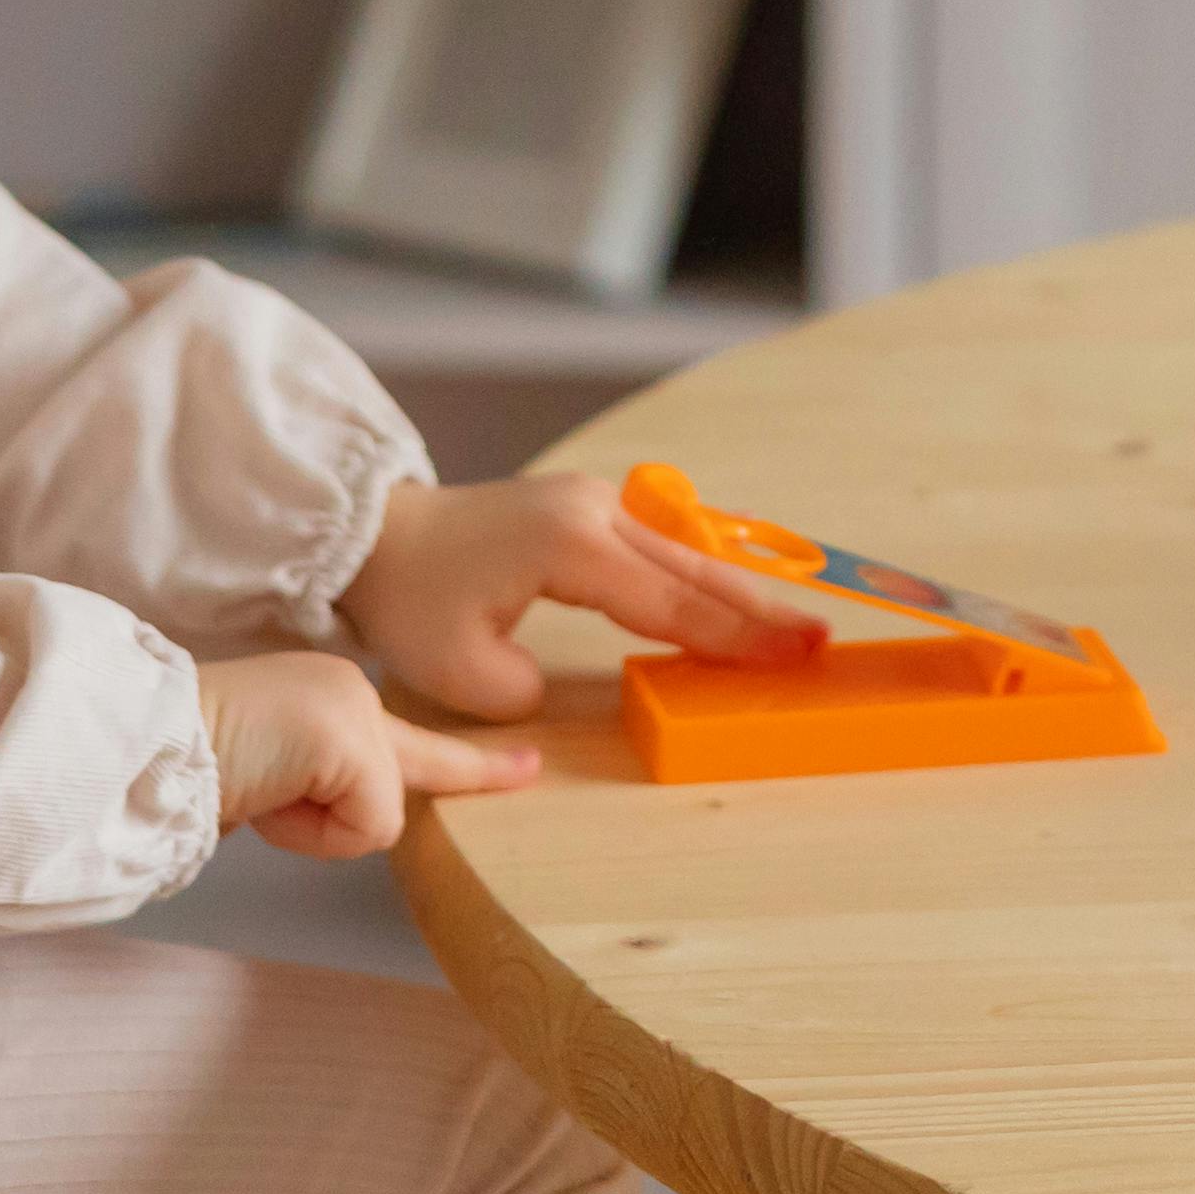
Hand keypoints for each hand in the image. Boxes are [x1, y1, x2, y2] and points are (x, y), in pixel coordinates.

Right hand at [195, 648, 537, 857]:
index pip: (413, 739)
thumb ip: (321, 791)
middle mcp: (349, 690)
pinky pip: (365, 825)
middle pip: (411, 774)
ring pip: (378, 814)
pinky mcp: (349, 736)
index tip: (528, 768)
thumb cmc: (190, 770)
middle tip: (504, 771)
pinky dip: (314, 835)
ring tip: (262, 796)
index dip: (472, 764)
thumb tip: (365, 819)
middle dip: (426, 788)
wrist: (149, 746)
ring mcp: (352, 706)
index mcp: (329, 698)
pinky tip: (270, 797)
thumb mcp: (272, 781)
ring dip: (316, 831)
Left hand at [339, 472, 833, 720]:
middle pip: (694, 569)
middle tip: (819, 640)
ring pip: (684, 552)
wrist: (375, 536)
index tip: (788, 655)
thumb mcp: (458, 669)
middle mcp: (595, 512)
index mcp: (571, 549)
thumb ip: (524, 692)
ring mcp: (594, 501)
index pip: (669, 603)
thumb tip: (559, 686)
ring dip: (739, 590)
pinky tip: (738, 594)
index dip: (733, 636)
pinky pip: (662, 544)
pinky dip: (703, 574)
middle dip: (759, 610)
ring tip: (795, 625)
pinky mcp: (587, 508)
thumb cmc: (412, 599)